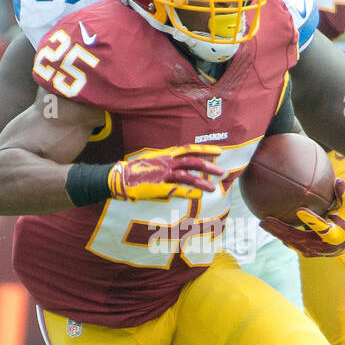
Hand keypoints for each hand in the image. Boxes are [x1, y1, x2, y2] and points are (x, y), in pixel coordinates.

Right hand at [108, 144, 222, 200]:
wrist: (121, 177)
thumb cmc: (139, 170)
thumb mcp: (156, 159)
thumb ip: (170, 160)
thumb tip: (183, 161)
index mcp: (167, 154)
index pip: (190, 149)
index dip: (205, 149)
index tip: (220, 151)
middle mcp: (167, 162)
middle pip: (192, 162)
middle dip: (209, 167)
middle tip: (223, 172)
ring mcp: (163, 174)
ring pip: (187, 176)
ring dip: (201, 182)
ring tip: (213, 188)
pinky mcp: (158, 187)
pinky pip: (175, 189)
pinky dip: (187, 192)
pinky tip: (198, 196)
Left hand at [260, 177, 344, 256]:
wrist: (340, 245)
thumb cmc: (342, 223)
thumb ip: (344, 196)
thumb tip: (338, 180)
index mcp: (332, 235)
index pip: (321, 227)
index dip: (311, 220)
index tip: (300, 210)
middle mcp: (319, 245)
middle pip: (297, 236)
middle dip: (281, 229)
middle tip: (266, 220)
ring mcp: (310, 250)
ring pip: (290, 241)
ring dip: (276, 232)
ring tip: (262, 223)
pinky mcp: (303, 251)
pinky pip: (289, 241)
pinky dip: (278, 234)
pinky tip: (267, 226)